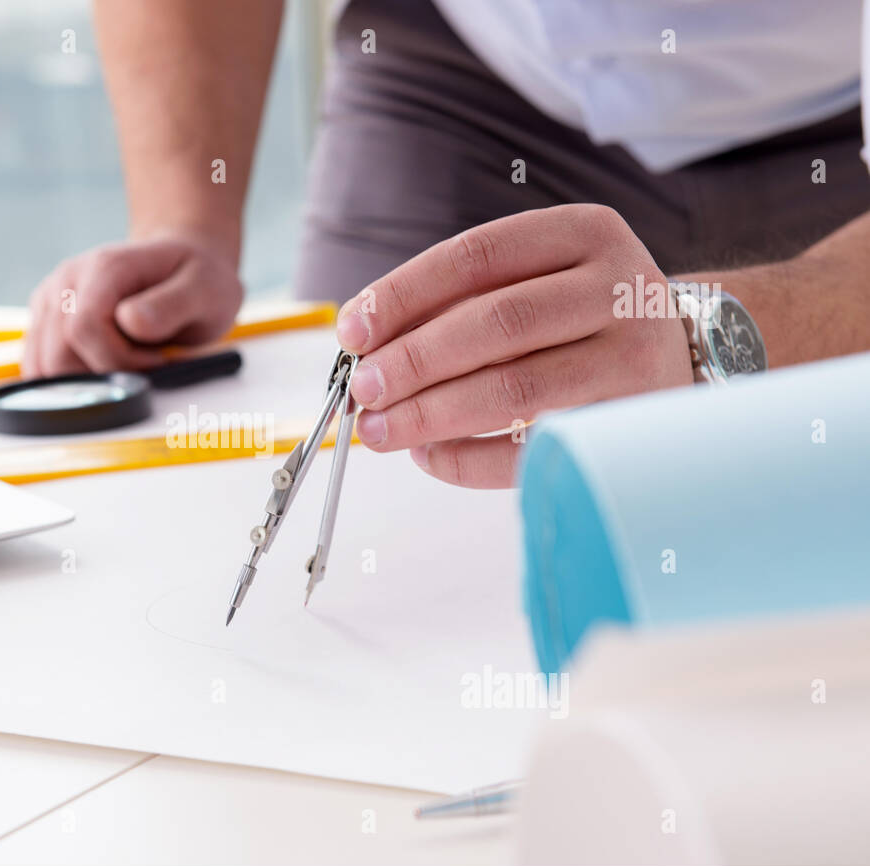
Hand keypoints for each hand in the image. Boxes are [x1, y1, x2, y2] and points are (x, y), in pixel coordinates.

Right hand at [23, 229, 243, 375]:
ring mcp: (51, 301)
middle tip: (146, 362)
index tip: (157, 360)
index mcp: (104, 267)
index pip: (84, 329)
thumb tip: (130, 322)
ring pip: (43, 366)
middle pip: (59, 354)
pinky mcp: (45, 322)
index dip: (119, 360)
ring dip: (86, 379)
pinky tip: (102, 367)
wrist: (182, 266)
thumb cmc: (197, 281)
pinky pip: (38, 366)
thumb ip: (171, 305)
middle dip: (104, 373)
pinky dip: (69, 381)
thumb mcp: (207, 290)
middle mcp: (68, 280)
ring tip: (126, 359)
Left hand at [336, 204, 693, 488]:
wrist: (687, 352)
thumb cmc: (582, 315)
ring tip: (379, 431)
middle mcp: (617, 287)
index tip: (352, 331)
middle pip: (495, 323)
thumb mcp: (537, 278)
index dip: (404, 295)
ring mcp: (633, 356)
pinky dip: (471, 458)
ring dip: (432, 414)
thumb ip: (460, 300)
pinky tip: (429, 456)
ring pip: (515, 388)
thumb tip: (365, 344)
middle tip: (363, 391)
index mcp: (583, 233)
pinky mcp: (630, 422)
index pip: (476, 257)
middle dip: (413, 361)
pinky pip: (535, 448)